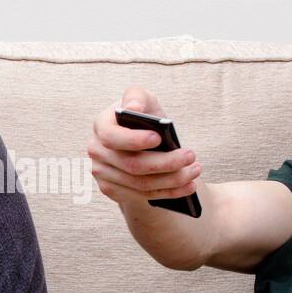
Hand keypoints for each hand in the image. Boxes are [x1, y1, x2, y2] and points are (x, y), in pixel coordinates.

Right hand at [86, 86, 202, 204]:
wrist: (137, 138)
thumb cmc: (141, 115)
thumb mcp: (141, 99)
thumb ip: (136, 97)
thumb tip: (133, 109)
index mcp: (101, 126)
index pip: (112, 137)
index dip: (134, 140)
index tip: (159, 138)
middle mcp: (97, 151)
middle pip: (132, 165)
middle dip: (166, 163)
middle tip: (191, 156)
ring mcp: (102, 173)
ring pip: (140, 184)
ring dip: (172, 180)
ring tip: (195, 171)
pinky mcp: (112, 190)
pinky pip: (142, 196)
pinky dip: (169, 192)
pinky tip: (188, 186)